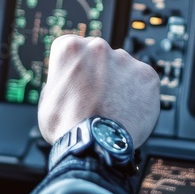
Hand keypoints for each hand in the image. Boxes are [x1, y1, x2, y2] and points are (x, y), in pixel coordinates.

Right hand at [39, 35, 160, 147]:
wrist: (94, 146)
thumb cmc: (67, 127)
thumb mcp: (47, 100)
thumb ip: (60, 83)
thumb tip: (68, 83)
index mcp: (70, 48)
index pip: (75, 48)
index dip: (77, 68)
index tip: (79, 81)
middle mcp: (99, 47)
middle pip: (100, 56)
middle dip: (99, 73)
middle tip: (96, 98)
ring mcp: (125, 60)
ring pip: (123, 68)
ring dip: (119, 83)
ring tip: (113, 108)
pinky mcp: (147, 75)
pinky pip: (143, 82)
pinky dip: (138, 95)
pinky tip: (128, 111)